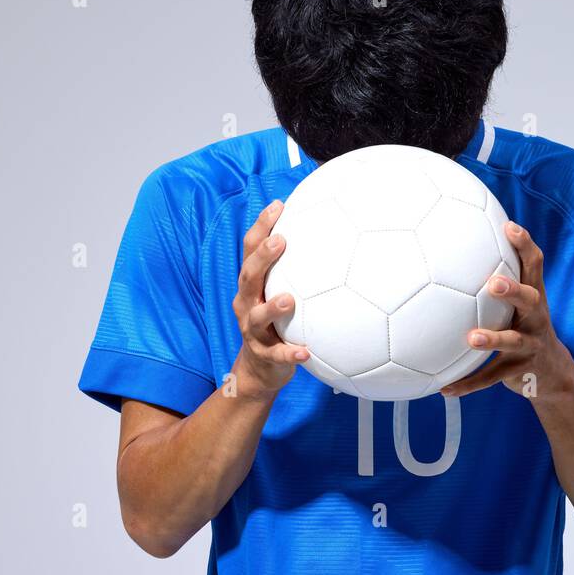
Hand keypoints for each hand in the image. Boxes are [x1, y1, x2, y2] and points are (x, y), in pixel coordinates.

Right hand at [230, 200, 309, 397]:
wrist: (260, 369)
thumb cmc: (276, 322)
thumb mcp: (278, 292)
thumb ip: (294, 269)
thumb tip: (327, 233)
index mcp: (252, 285)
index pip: (250, 251)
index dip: (260, 227)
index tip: (278, 206)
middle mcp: (247, 303)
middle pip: (248, 276)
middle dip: (262, 258)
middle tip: (279, 241)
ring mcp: (252, 330)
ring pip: (256, 317)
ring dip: (271, 307)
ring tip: (288, 300)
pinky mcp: (264, 355)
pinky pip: (277, 354)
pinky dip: (290, 352)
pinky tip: (306, 352)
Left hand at [440, 221, 573, 399]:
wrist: (553, 375)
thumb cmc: (526, 328)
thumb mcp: (522, 304)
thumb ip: (502, 279)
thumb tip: (459, 246)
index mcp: (534, 297)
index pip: (535, 266)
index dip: (525, 246)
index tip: (509, 227)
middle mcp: (536, 319)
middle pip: (531, 300)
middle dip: (514, 290)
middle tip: (494, 283)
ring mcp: (530, 346)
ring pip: (513, 342)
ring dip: (493, 340)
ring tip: (471, 339)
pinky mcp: (520, 371)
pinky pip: (491, 378)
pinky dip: (468, 384)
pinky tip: (445, 389)